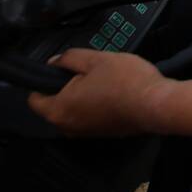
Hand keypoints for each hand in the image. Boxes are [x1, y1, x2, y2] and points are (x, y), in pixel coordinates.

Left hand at [27, 48, 171, 136]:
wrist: (157, 104)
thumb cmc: (126, 81)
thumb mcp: (95, 59)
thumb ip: (68, 58)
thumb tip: (54, 62)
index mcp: (59, 109)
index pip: (34, 98)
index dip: (44, 80)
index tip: (61, 70)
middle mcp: (68, 127)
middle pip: (55, 105)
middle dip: (66, 88)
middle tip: (88, 71)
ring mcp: (87, 133)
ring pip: (74, 111)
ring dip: (83, 97)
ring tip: (104, 81)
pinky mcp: (104, 134)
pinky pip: (90, 118)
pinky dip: (97, 106)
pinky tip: (114, 93)